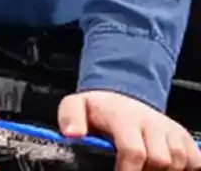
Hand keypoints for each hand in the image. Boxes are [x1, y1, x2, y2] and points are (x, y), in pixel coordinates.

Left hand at [58, 90, 200, 170]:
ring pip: (179, 161)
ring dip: (164, 170)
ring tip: (145, 168)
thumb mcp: (75, 106)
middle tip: (131, 170)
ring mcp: (170, 128)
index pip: (134, 151)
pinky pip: (194, 159)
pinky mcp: (182, 135)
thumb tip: (72, 134)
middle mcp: (152, 122)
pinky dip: (186, 167)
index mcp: (125, 117)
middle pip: (160, 160)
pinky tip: (166, 167)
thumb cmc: (99, 108)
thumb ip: (70, 118)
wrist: (120, 95)